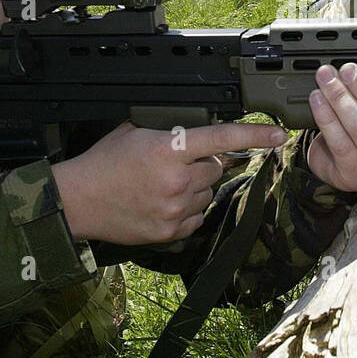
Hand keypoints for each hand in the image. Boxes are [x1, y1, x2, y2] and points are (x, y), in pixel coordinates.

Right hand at [54, 120, 288, 244]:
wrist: (78, 202)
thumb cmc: (104, 163)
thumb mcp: (135, 131)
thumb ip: (170, 128)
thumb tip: (199, 126)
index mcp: (168, 149)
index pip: (222, 138)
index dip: (255, 134)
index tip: (278, 134)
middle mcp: (177, 179)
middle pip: (216, 167)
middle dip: (202, 164)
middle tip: (174, 164)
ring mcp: (175, 209)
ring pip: (207, 192)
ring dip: (194, 187)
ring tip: (162, 184)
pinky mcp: (172, 231)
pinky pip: (198, 216)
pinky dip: (187, 209)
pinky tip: (162, 202)